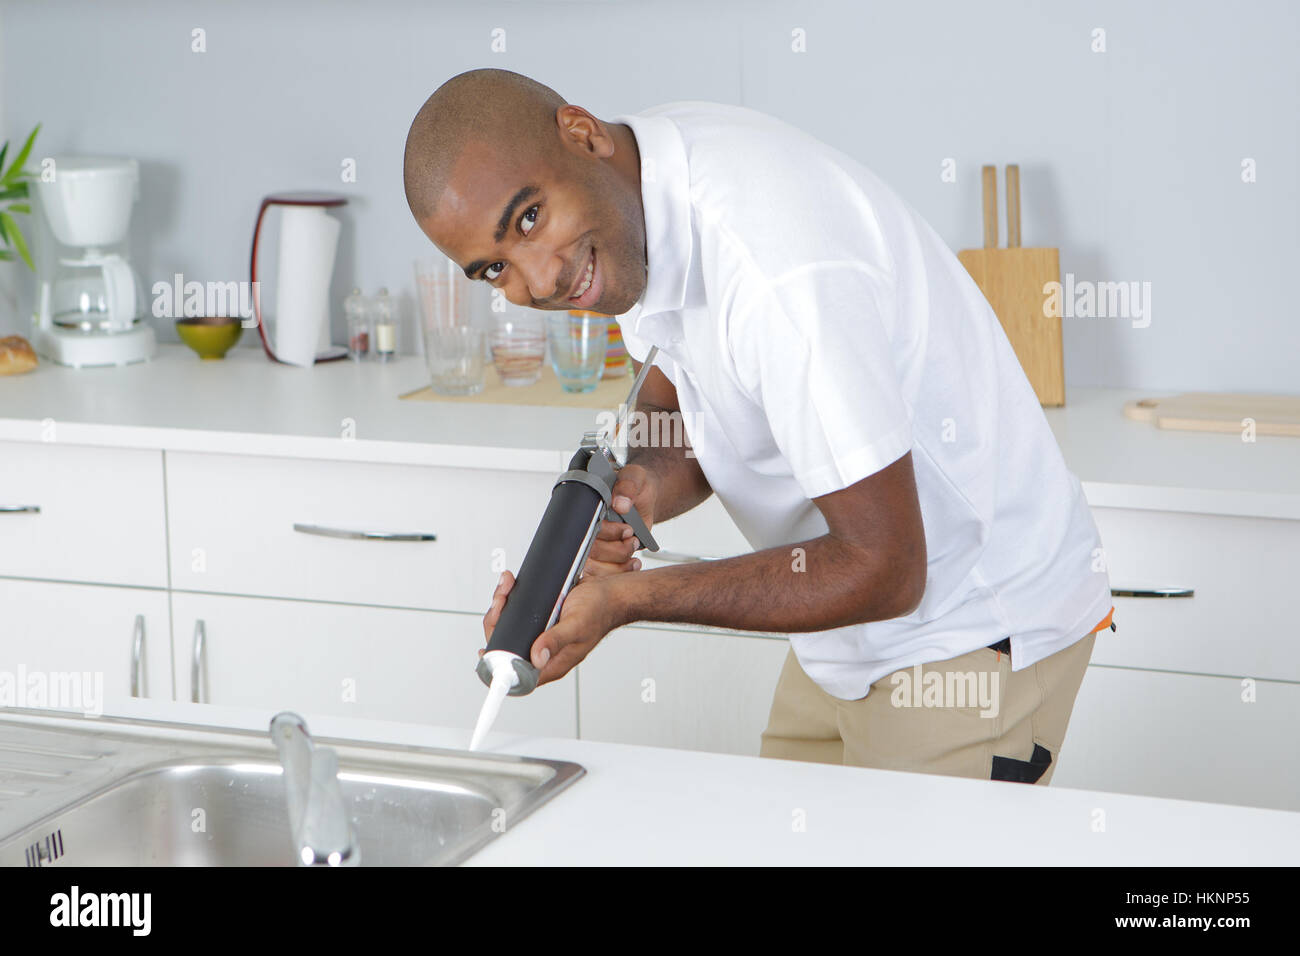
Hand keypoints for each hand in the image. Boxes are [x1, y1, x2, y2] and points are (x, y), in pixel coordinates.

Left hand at [480, 571, 626, 685]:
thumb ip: (556, 641)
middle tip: (501, 602)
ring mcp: (541, 635)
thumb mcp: (577, 625)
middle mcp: (544, 652)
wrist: (611, 592)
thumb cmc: (600, 611)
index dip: (497, 666)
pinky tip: (511, 588)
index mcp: (552, 663)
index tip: (484, 654)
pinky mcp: (540, 619)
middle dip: (497, 621)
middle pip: (506, 645)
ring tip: (506, 589)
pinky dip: (510, 599)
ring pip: (509, 626)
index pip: (517, 673)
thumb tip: (536, 657)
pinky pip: (517, 612)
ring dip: (502, 606)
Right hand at [583, 463, 657, 577]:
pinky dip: (621, 571)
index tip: (626, 530)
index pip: (583, 529)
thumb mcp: (635, 476)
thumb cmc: (636, 485)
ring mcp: (596, 544)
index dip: (606, 534)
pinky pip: (606, 574)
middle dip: (614, 550)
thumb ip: (627, 484)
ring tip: (633, 545)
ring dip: (618, 562)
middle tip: (632, 537)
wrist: (645, 496)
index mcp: (587, 508)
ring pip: (596, 568)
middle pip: (589, 553)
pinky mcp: (606, 556)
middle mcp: (588, 528)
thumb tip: (620, 503)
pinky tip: (633, 563)